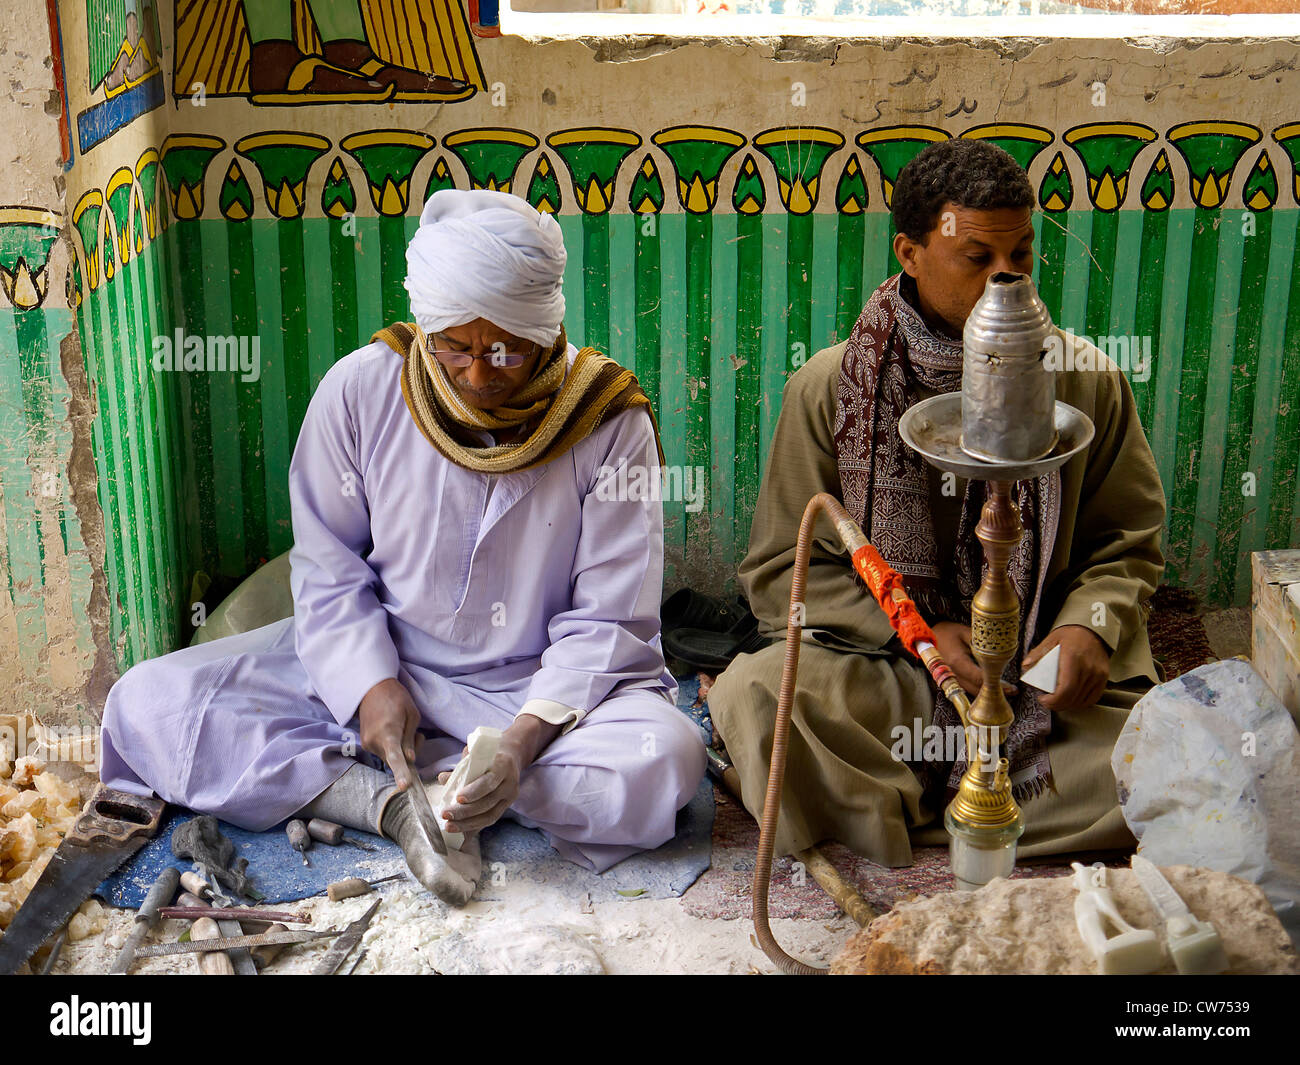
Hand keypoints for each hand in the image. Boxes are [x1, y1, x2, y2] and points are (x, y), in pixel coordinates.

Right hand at [357, 677, 419, 789]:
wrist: (372, 688)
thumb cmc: (396, 698)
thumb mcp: (412, 715)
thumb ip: (410, 739)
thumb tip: (410, 759)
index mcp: (388, 732)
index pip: (395, 757)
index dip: (401, 772)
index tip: (405, 786)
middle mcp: (374, 741)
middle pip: (397, 760)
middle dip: (409, 753)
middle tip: (416, 735)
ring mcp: (367, 743)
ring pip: (391, 757)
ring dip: (401, 749)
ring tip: (402, 728)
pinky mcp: (365, 744)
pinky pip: (384, 752)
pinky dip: (393, 746)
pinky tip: (393, 730)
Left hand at [437, 714, 562, 836]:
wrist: (511, 755)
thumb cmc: (489, 754)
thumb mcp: (476, 753)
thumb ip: (461, 766)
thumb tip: (442, 778)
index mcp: (503, 765)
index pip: (489, 781)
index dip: (474, 791)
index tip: (458, 798)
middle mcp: (510, 782)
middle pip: (488, 802)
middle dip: (465, 812)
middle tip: (446, 815)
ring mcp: (510, 796)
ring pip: (490, 815)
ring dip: (467, 823)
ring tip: (449, 826)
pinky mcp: (506, 806)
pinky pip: (490, 819)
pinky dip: (474, 827)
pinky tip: (461, 831)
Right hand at [931, 621, 1016, 699]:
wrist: (923, 637)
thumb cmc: (945, 632)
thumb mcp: (964, 631)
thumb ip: (980, 642)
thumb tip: (997, 651)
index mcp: (958, 661)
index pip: (980, 678)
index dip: (997, 684)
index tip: (1011, 687)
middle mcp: (953, 673)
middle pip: (976, 689)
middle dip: (994, 692)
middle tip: (1011, 692)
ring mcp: (949, 678)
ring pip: (970, 691)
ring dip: (985, 693)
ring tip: (1002, 691)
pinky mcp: (947, 679)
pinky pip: (964, 688)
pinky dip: (976, 690)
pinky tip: (986, 688)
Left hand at [1022, 625, 1109, 711]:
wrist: (1093, 629)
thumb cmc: (1071, 634)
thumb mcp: (1051, 639)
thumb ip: (1038, 653)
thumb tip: (1026, 665)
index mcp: (1073, 658)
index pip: (1066, 689)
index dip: (1053, 700)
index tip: (1043, 699)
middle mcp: (1088, 668)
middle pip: (1073, 698)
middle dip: (1057, 704)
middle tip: (1047, 701)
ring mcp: (1098, 674)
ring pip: (1082, 701)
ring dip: (1068, 705)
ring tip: (1057, 700)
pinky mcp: (1103, 678)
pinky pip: (1093, 698)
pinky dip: (1080, 703)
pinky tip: (1071, 699)